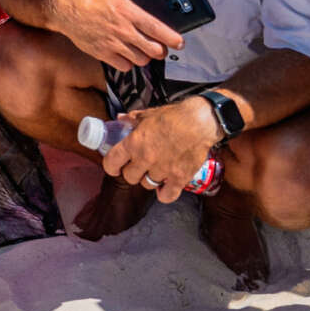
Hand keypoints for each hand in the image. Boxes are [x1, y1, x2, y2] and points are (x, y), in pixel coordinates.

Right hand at [47, 0, 184, 72]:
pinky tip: (126, 54)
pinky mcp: (103, 54)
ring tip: (143, 50)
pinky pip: (125, 66)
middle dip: (161, 50)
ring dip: (146, 57)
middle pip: (153, 50)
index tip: (179, 42)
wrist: (64, 10)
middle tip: (159, 47)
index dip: (172, 38)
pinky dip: (128, 63)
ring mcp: (113, 43)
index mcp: (127, 11)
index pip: (157, 29)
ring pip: (141, 60)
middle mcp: (122, 30)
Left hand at [103, 97, 224, 204]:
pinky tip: (164, 186)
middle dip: (131, 172)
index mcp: (134, 143)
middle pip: (129, 177)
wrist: (199, 122)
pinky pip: (167, 196)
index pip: (112, 162)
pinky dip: (164, 194)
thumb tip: (120, 118)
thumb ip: (131, 119)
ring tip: (153, 171)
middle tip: (137, 166)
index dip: (111, 166)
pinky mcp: (180, 178)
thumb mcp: (147, 114)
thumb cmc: (172, 116)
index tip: (114, 167)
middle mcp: (146, 159)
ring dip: (148, 179)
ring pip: (147, 185)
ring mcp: (163, 170)